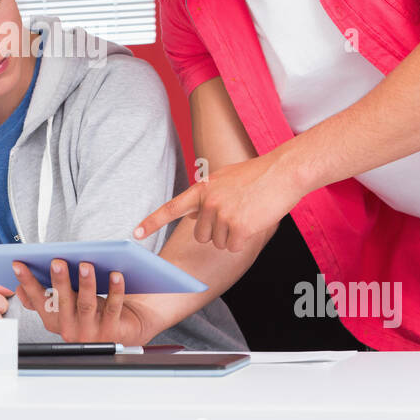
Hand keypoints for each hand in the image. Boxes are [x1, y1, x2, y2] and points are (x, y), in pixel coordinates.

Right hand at [11, 260, 148, 344]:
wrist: (124, 328)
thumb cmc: (92, 312)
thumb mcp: (65, 306)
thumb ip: (45, 298)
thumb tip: (20, 288)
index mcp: (55, 320)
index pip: (37, 300)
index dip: (27, 283)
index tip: (18, 264)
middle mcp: (71, 328)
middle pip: (63, 302)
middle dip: (59, 281)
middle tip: (56, 263)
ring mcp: (91, 331)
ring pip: (86, 305)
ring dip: (86, 284)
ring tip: (85, 265)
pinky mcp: (113, 330)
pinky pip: (113, 307)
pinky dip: (115, 290)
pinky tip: (115, 275)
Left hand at [134, 153, 300, 253]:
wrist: (283, 172)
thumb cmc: (258, 175)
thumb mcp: (224, 179)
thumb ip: (206, 196)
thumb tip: (190, 215)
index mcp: (202, 189)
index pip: (171, 208)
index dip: (152, 222)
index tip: (136, 234)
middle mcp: (207, 202)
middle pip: (200, 235)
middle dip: (216, 231)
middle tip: (236, 213)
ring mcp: (222, 215)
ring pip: (218, 242)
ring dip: (232, 235)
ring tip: (247, 213)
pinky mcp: (238, 228)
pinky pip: (233, 247)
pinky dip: (243, 240)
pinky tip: (254, 222)